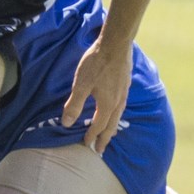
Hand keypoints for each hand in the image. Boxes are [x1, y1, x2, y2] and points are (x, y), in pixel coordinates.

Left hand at [61, 36, 131, 153]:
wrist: (116, 43)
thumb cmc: (96, 63)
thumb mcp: (81, 85)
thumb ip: (74, 105)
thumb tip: (67, 124)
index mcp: (107, 104)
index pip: (98, 126)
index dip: (91, 136)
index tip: (86, 145)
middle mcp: (118, 102)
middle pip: (111, 125)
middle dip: (105, 138)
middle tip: (100, 150)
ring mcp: (124, 92)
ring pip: (118, 115)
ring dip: (112, 127)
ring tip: (108, 133)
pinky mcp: (126, 83)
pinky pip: (122, 105)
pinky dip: (117, 113)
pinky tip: (115, 108)